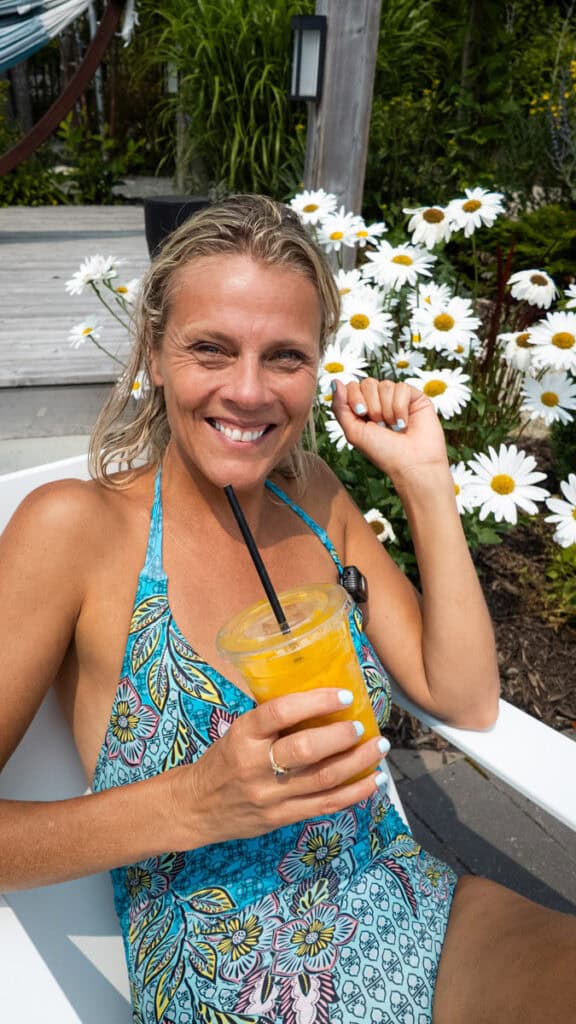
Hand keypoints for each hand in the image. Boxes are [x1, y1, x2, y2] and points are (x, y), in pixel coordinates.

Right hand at [170, 688, 387, 846]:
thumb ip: (273, 722)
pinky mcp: (282, 818)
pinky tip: (373, 780)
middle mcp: (256, 766)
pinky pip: (326, 805)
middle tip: (363, 725)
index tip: (343, 695)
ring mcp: (271, 796)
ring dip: (358, 762)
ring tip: (379, 747)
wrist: (195, 807)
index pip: (280, 712)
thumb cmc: (223, 761)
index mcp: (243, 735)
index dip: (316, 702)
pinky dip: (354, 792)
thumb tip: (321, 699)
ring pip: (323, 779)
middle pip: (306, 750)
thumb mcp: (238, 732)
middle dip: (342, 736)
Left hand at [331, 377, 449, 482]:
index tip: (361, 414)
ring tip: (393, 427)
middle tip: (380, 425)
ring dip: (387, 410)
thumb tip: (335, 382)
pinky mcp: (415, 397)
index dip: (355, 397)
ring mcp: (398, 398)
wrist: (411, 464)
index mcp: (364, 408)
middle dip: (372, 405)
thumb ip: (340, 408)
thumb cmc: (383, 453)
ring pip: (385, 385)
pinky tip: (404, 423)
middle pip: (367, 383)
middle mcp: (380, 401)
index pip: (352, 386)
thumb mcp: (353, 432)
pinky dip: (400, 407)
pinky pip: (402, 387)